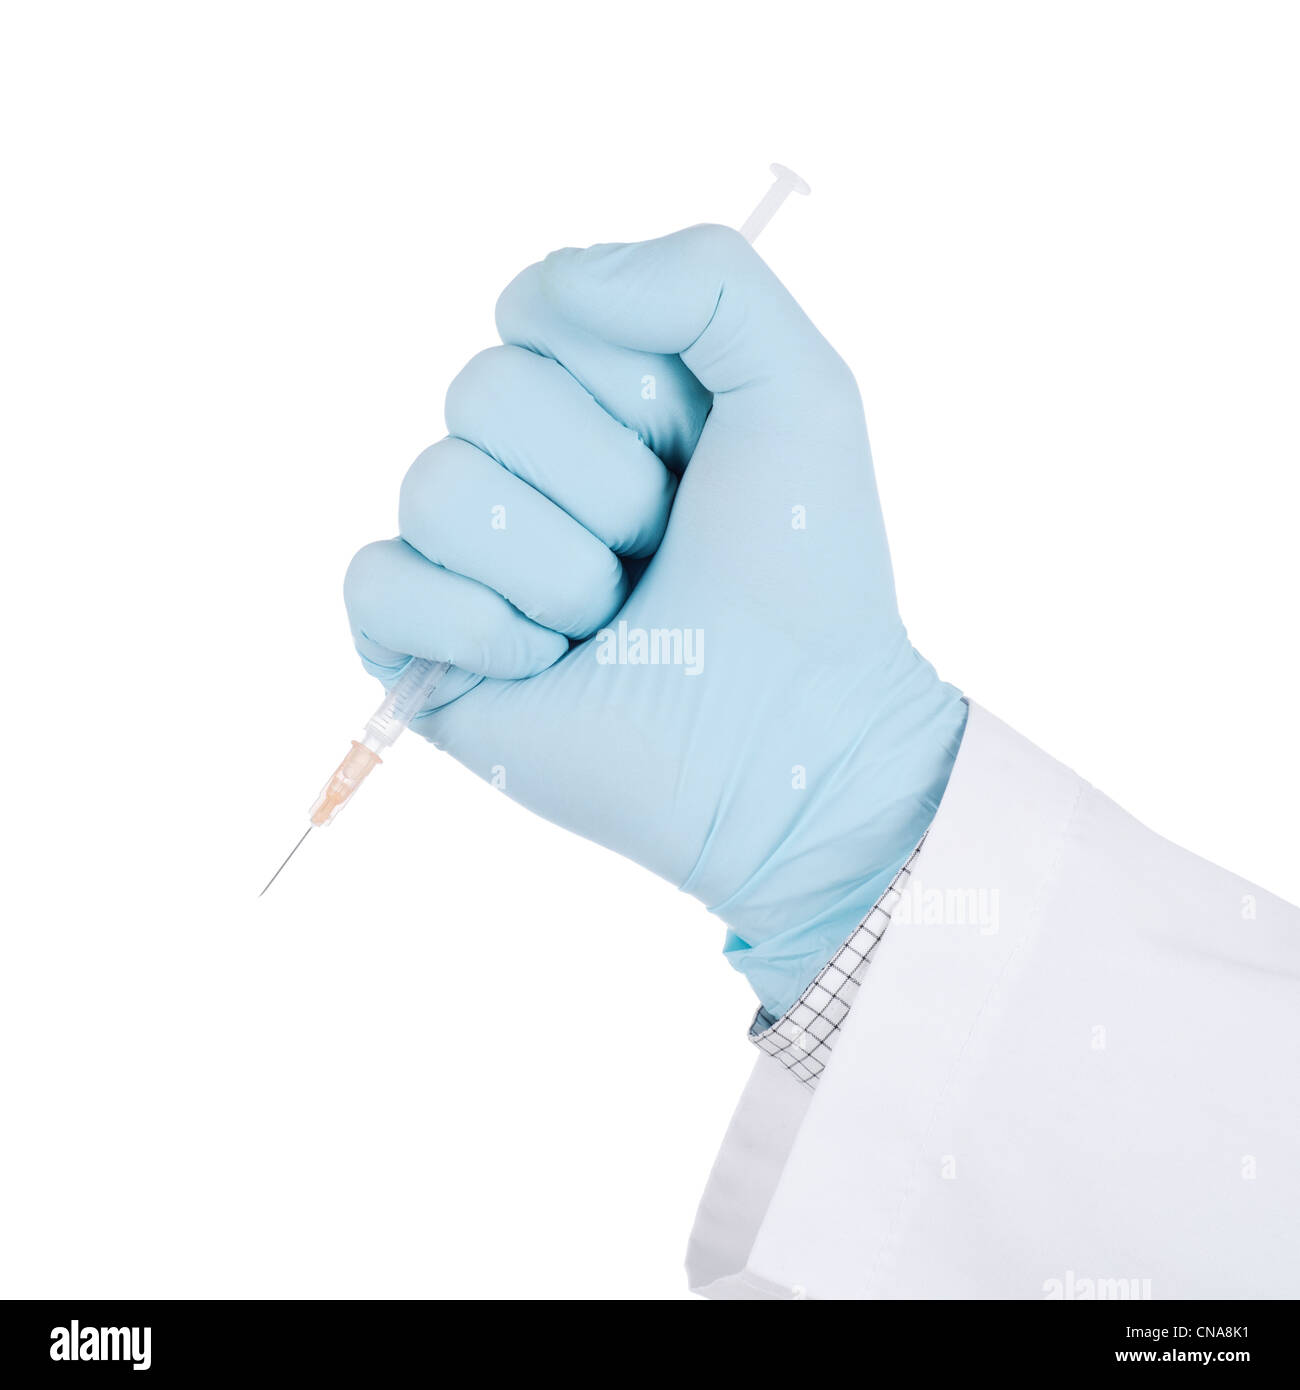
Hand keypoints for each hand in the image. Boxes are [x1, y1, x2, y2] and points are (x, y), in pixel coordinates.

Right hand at [344, 226, 966, 1015]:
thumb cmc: (806, 570)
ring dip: (558, 570)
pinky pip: (378, 587)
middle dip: (602, 488)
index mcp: (593, 396)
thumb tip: (535, 292)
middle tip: (660, 554)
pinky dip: (474, 629)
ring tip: (616, 620)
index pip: (533, 308)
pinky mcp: (424, 647)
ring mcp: (466, 556)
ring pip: (436, 488)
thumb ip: (705, 277)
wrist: (796, 740)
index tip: (694, 455)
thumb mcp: (799, 388)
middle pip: (480, 393)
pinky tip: (545, 665)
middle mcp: (518, 464)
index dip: (625, 383)